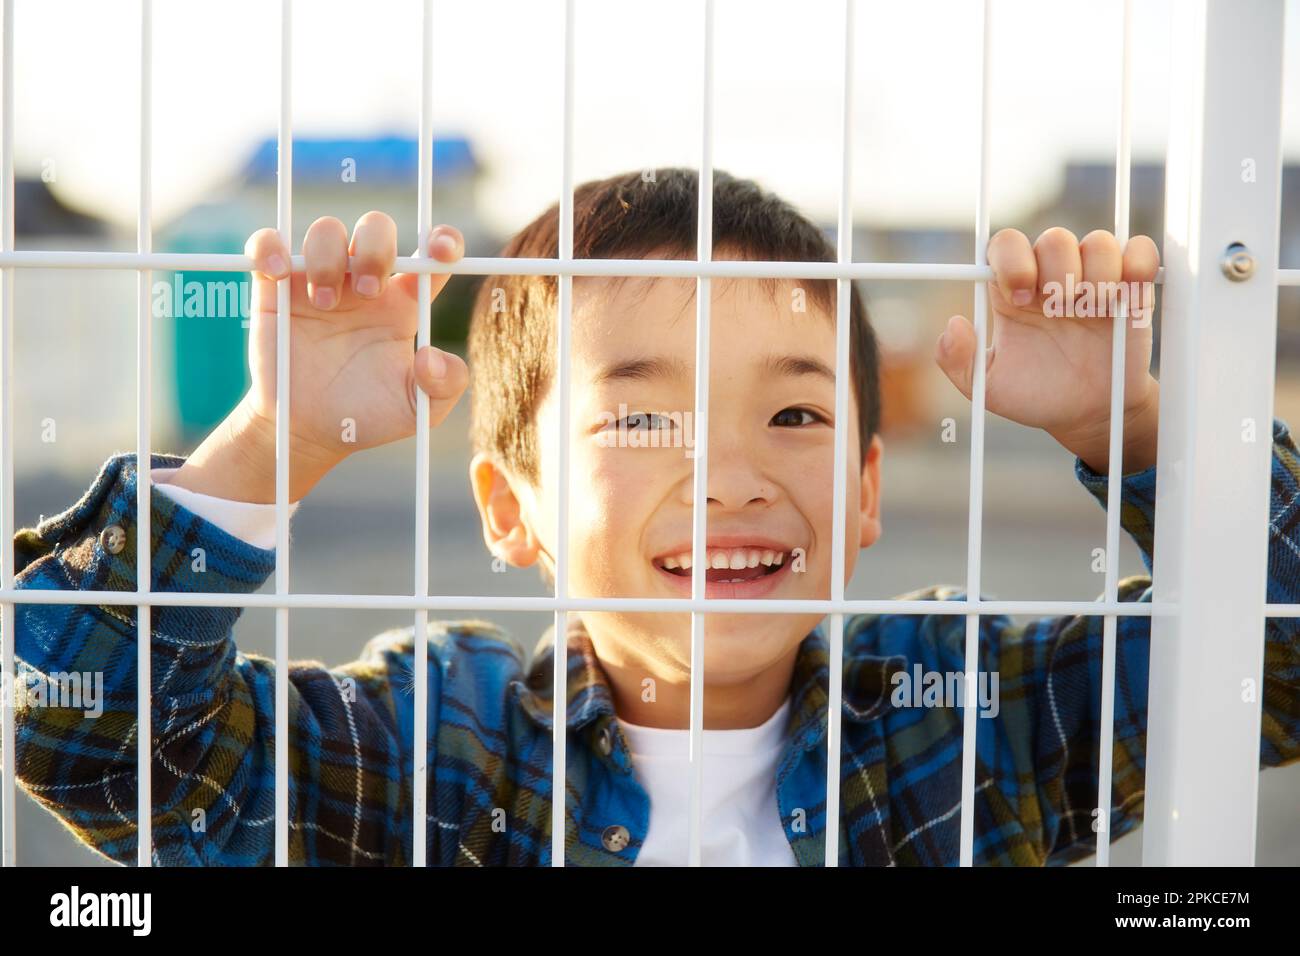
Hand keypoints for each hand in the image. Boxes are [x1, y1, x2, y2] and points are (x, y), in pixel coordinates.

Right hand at [165, 212, 468, 503]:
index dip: (442, 240)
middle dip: (376, 249)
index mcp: (403, 303)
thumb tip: (433, 355)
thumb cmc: (367, 417)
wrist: (308, 433)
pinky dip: (269, 245)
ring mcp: (319, 280)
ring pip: (326, 230)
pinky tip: (276, 272)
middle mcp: (363, 283)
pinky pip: (268, 243)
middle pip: (376, 228)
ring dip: (327, 257)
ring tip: (325, 304)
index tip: (442, 250)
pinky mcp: (275, 288)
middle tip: (370, 292)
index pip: (430, 255)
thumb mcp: (419, 410)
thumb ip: (445, 385)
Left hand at [934, 226, 1159, 473]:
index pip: (1006, 246)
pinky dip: (1136, 264)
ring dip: (1097, 273)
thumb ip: (958, 361)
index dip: (1012, 261)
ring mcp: (1095, 279)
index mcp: (1013, 292)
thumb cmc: (1035, 396)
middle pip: (1054, 238)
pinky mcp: (1134, 288)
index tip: (1019, 298)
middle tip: (1059, 309)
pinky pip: (1140, 251)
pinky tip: (1124, 298)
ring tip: (1093, 311)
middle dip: (1057, 270)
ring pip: (1099, 241)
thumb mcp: (987, 387)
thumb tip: (953, 325)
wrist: (1088, 415)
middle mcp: (1053, 277)